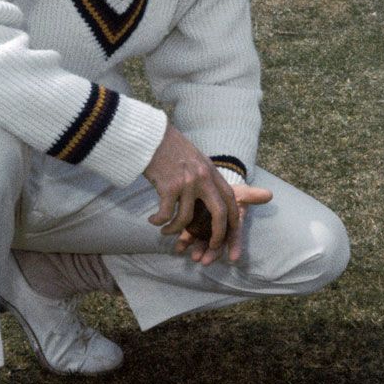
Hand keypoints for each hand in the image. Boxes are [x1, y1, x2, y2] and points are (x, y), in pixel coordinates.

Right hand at [144, 125, 271, 264]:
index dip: (232, 219)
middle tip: (209, 246)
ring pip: (186, 219)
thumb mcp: (196, 159)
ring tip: (165, 230)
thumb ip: (206, 177)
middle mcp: (203, 178)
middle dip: (217, 235)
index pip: (231, 198)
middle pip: (219, 213)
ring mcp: (187, 182)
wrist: (151, 136)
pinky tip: (152, 221)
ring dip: (174, 230)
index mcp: (212, 172)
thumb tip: (213, 195)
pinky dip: (159, 222)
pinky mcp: (168, 187)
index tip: (229, 234)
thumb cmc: (171, 150)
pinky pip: (166, 215)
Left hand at [174, 179, 272, 264]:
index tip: (234, 258)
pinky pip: (188, 235)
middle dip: (212, 253)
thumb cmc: (230, 192)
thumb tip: (269, 195)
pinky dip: (183, 242)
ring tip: (193, 257)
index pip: (235, 236)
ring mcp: (205, 229)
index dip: (235, 247)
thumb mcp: (241, 191)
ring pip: (202, 242)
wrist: (212, 185)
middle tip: (205, 261)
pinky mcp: (191, 225)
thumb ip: (252, 194)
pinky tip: (179, 247)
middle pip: (217, 243)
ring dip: (198, 250)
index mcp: (232, 223)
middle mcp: (219, 229)